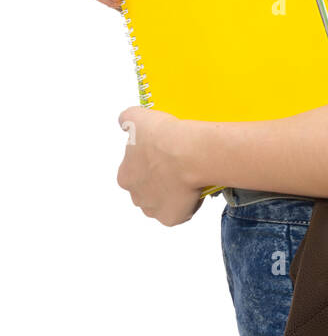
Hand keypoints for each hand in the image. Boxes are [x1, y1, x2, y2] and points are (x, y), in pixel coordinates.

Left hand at [117, 105, 202, 226]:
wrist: (190, 153)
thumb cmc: (165, 137)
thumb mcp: (139, 118)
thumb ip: (127, 119)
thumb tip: (124, 121)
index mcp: (125, 176)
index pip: (135, 172)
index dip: (150, 163)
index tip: (164, 155)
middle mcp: (136, 196)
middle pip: (148, 191)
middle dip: (160, 182)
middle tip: (178, 166)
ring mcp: (154, 209)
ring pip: (163, 204)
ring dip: (173, 195)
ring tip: (189, 178)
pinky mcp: (171, 218)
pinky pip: (180, 214)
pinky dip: (188, 205)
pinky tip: (195, 190)